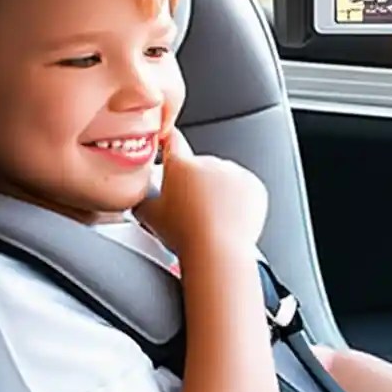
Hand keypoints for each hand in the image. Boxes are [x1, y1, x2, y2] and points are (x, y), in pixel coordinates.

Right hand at [133, 128, 267, 256]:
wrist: (219, 252)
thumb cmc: (186, 236)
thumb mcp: (149, 216)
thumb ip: (142, 197)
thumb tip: (139, 193)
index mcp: (181, 164)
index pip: (172, 139)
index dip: (170, 142)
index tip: (169, 144)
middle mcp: (208, 162)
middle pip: (199, 165)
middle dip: (195, 180)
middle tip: (190, 207)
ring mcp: (233, 173)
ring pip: (222, 176)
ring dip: (217, 189)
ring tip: (211, 216)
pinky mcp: (253, 185)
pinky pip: (243, 187)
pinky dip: (238, 199)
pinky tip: (228, 217)